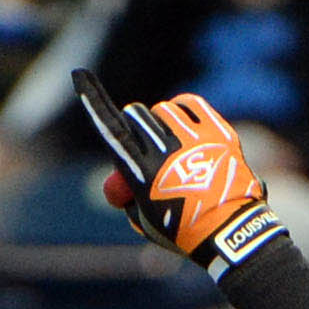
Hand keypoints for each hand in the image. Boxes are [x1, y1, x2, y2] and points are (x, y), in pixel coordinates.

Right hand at [74, 71, 284, 271]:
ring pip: (163, 109)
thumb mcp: (144, 219)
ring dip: (160, 120)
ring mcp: (192, 138)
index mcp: (142, 173)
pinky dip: (183, 109)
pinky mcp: (216, 132)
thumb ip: (128, 192)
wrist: (228, 232)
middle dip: (133, 124)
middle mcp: (165, 150)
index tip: (80, 76)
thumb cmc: (183, 231)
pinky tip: (185, 122)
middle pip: (136, 114)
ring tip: (172, 139)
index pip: (111, 130)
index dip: (92, 101)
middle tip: (143, 141)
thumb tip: (120, 174)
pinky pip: (191, 104)